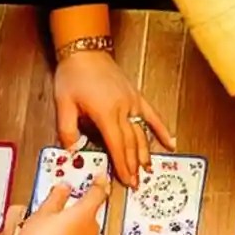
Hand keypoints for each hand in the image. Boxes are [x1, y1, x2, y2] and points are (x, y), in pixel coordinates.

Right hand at [12, 177, 109, 234]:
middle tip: (61, 202)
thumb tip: (64, 188)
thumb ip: (56, 198)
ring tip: (49, 223)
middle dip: (77, 206)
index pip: (97, 193)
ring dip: (71, 222)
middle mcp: (90, 230)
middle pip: (88, 212)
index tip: (101, 176)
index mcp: (84, 214)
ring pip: (82, 227)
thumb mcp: (42, 214)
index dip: (99, 182)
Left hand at [53, 51, 174, 187]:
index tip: (126, 180)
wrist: (86, 51)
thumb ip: (67, 129)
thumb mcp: (63, 103)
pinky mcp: (136, 96)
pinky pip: (153, 116)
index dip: (122, 166)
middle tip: (136, 183)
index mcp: (106, 113)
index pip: (117, 146)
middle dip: (133, 166)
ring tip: (148, 169)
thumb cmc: (74, 74)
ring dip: (145, 153)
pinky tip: (170, 142)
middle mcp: (123, 109)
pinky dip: (162, 129)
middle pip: (131, 143)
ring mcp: (132, 103)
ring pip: (142, 133)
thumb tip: (72, 149)